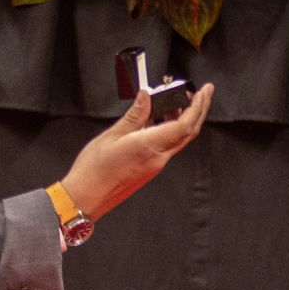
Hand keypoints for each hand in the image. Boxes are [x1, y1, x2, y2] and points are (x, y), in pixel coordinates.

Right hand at [59, 82, 214, 221]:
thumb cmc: (94, 170)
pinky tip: (159, 118)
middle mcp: (158, 158)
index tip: (202, 91)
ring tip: (175, 100)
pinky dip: (170, 129)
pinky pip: (167, 145)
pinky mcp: (150, 168)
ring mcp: (156, 165)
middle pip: (188, 132)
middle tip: (202, 92)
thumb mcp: (112, 136)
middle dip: (199, 110)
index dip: (196, 106)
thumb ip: (134, 115)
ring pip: (179, 139)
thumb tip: (146, 96)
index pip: (184, 125)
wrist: (86, 198)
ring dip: (184, 119)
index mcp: (150, 146)